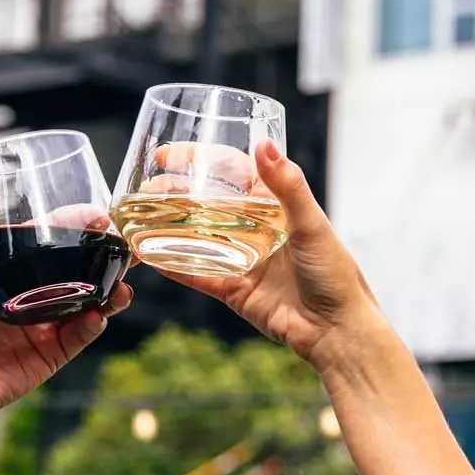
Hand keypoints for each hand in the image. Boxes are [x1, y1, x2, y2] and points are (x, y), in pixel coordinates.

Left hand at [0, 204, 132, 442]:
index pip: (45, 240)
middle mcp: (30, 293)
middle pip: (76, 267)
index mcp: (6, 271)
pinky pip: (79, 335)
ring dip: (111, 287)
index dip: (71, 225)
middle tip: (122, 240)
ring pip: (88, 300)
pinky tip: (100, 312)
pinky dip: (94, 323)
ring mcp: (44, 324)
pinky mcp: (50, 354)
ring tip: (124, 276)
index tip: (93, 213)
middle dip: (104, 252)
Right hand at [150, 140, 383, 372]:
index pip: (230, 172)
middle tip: (144, 191)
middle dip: (174, 194)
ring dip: (168, 228)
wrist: (337, 329)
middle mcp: (254, 228)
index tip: (168, 156)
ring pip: (196, 238)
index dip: (200, 160)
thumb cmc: (335, 273)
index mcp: (274, 206)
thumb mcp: (311, 223)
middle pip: (205, 204)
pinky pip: (198, 275)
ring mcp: (241, 259)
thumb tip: (263, 145)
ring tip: (137, 219)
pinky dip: (175, 266)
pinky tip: (150, 257)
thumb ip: (287, 185)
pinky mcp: (234, 289)